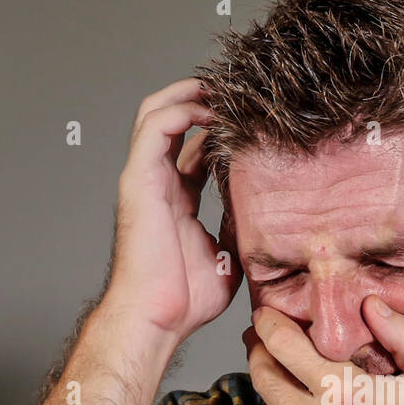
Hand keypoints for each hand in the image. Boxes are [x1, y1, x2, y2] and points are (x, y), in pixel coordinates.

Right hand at [103, 77, 242, 340]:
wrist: (159, 317)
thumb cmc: (186, 299)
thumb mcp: (229, 255)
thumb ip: (238, 227)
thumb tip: (265, 215)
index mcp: (177, 200)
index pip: (193, 151)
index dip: (219, 131)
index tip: (251, 122)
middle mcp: (159, 183)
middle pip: (172, 121)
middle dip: (201, 98)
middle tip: (235, 92)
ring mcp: (146, 179)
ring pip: (157, 112)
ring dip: (188, 93)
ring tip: (220, 87)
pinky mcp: (139, 180)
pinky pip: (154, 127)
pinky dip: (180, 108)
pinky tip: (209, 110)